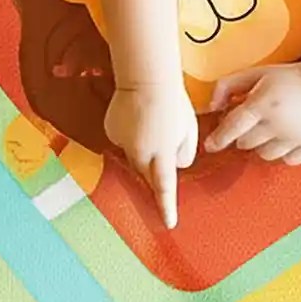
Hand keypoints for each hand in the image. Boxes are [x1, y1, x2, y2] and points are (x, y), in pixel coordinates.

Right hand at [105, 84, 197, 228]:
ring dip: (143, 148)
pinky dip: (131, 135)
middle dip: (154, 167)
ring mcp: (122, 142)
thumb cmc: (172, 101)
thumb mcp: (188, 129)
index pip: (164, 188)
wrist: (146, 78)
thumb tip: (174, 163)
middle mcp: (139, 153)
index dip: (166, 207)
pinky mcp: (111, 131)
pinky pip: (124, 141)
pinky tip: (137, 119)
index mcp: (161, 154)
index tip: (169, 223)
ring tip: (151, 123)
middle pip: (146, 173)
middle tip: (163, 144)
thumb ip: (183, 152)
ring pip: (134, 157)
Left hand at [203, 63, 300, 164]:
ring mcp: (295, 137)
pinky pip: (287, 160)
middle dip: (243, 134)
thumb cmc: (292, 77)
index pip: (232, 127)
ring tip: (271, 129)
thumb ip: (229, 85)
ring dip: (262, 145)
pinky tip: (286, 138)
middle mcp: (277, 124)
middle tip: (253, 122)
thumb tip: (212, 105)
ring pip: (264, 154)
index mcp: (262, 104)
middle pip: (245, 143)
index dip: (218, 138)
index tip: (211, 145)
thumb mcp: (258, 72)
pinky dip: (283, 153)